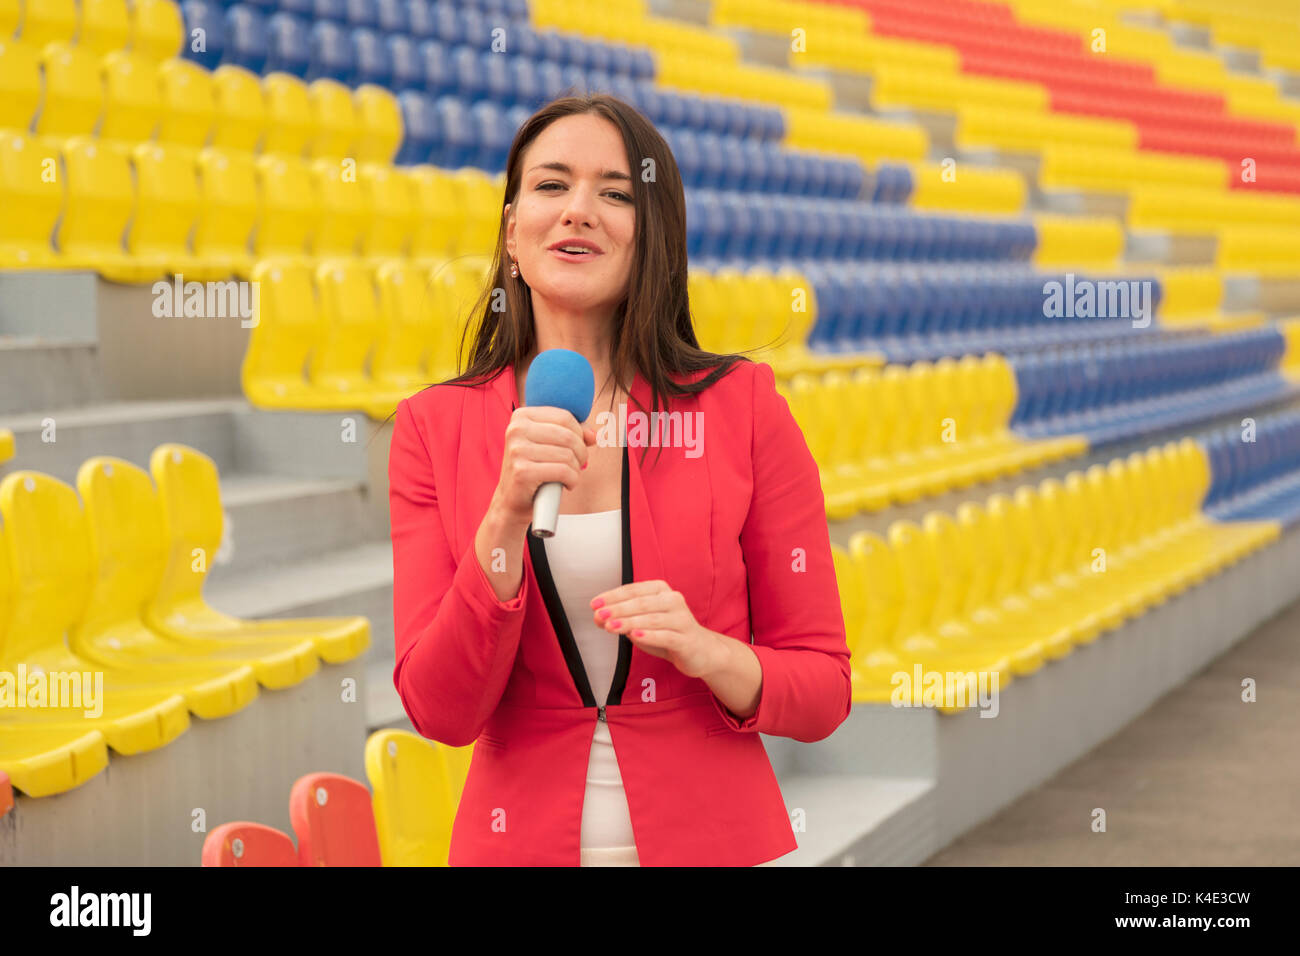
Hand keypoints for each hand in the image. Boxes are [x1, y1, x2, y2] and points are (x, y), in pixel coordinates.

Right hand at [490, 406, 596, 528]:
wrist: (512, 500)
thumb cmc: (534, 468)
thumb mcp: (549, 444)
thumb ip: (572, 433)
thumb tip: (593, 435)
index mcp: (521, 416)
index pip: (564, 417)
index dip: (580, 433)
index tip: (578, 447)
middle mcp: (516, 430)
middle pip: (568, 435)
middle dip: (581, 452)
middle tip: (578, 464)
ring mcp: (517, 450)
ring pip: (567, 454)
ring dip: (576, 468)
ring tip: (570, 475)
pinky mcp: (522, 471)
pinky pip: (563, 471)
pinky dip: (572, 480)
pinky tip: (567, 484)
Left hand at [589, 580, 724, 679]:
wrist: (700, 651)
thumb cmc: (667, 634)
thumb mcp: (641, 624)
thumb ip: (622, 619)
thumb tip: (598, 617)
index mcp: (661, 590)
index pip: (633, 590)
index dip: (612, 596)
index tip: (594, 605)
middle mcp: (673, 600)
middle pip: (641, 603)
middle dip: (617, 609)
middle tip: (599, 615)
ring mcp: (681, 619)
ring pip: (652, 618)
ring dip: (629, 622)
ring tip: (610, 626)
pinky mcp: (686, 639)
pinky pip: (666, 636)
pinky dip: (649, 635)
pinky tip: (635, 636)